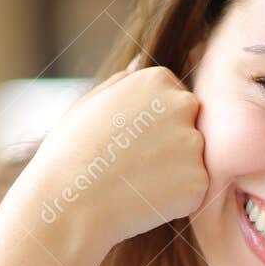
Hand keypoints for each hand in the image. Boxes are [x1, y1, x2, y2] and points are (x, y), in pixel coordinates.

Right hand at [25, 58, 209, 251]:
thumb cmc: (70, 155)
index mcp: (157, 79)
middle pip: (191, 129)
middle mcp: (182, 104)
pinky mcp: (199, 181)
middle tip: (130, 167)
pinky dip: (175, 201)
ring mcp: (193, 143)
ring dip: (172, 175)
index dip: (151, 128)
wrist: (65, 204)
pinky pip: (194, 192)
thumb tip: (140, 62)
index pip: (175, 102)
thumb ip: (123, 83)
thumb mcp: (91, 104)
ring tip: (133, 184)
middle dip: (169, 148)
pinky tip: (142, 201)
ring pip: (194, 162)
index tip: (125, 143)